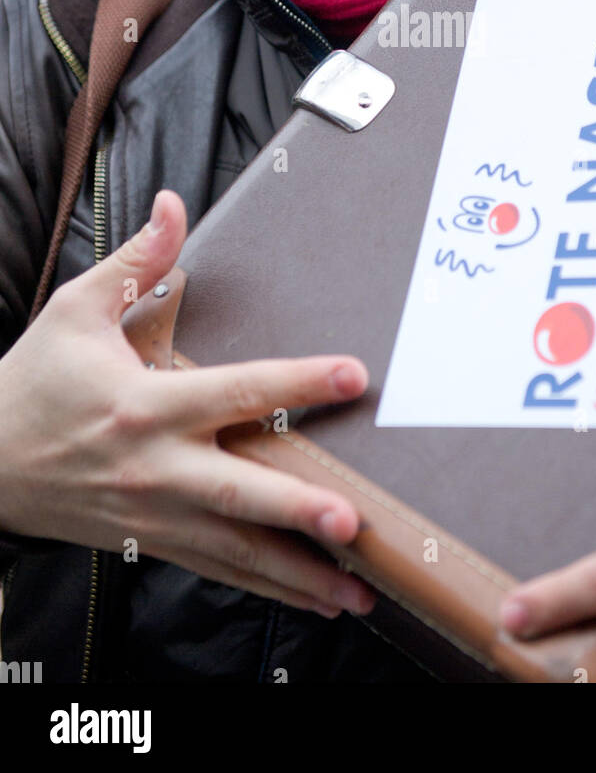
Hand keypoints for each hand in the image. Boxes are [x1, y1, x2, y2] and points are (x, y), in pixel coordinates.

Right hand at [0, 189, 374, 619]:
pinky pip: (216, 568)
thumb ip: (137, 259)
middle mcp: (154, 466)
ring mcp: (152, 514)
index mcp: (143, 403)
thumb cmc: (33, 382)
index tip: (352, 375)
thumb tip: (174, 202)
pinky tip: (313, 598)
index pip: (234, 390)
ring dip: (298, 573)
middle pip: (237, 491)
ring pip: (234, 549)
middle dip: (295, 509)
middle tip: (351, 521)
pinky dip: (266, 587)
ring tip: (358, 594)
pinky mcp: (149, 541)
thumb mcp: (76, 309)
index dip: (296, 382)